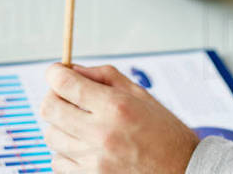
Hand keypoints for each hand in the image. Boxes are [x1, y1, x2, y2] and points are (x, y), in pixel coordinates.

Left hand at [40, 63, 199, 172]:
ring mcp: (94, 162)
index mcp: (115, 108)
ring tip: (80, 125)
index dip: (54, 73)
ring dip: (61, 126)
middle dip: (54, 97)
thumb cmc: (164, 133)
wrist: (183, 171)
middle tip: (66, 97)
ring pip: (50, 136)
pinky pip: (57, 162)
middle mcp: (101, 134)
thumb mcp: (140, 94)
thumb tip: (71, 70)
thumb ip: (103, 76)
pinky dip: (65, 152)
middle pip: (49, 108)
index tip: (56, 73)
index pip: (64, 84)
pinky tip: (83, 147)